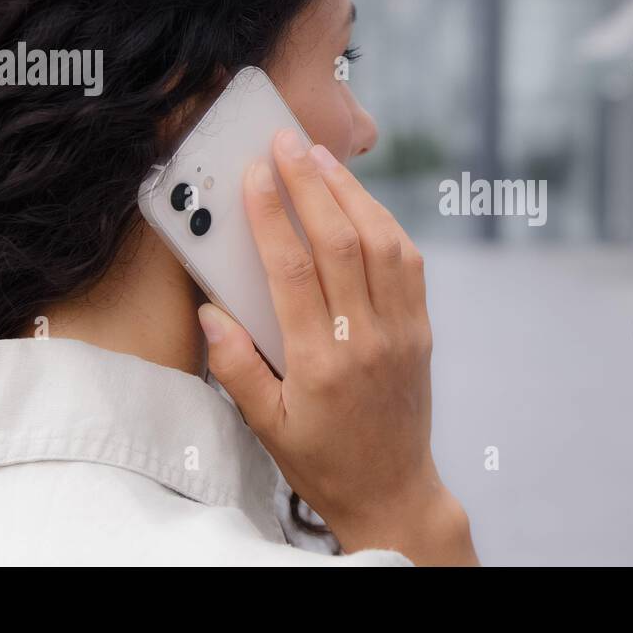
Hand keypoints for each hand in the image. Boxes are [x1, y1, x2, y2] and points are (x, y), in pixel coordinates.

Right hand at [197, 128, 476, 565]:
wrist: (392, 489)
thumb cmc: (322, 460)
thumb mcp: (264, 427)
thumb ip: (235, 367)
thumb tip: (210, 310)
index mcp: (320, 363)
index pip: (293, 271)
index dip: (272, 215)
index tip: (254, 174)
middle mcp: (367, 339)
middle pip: (340, 242)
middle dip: (311, 184)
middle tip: (286, 142)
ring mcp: (402, 330)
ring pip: (382, 242)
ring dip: (351, 193)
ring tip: (320, 158)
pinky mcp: (422, 329)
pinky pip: (409, 262)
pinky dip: (385, 223)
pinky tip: (360, 201)